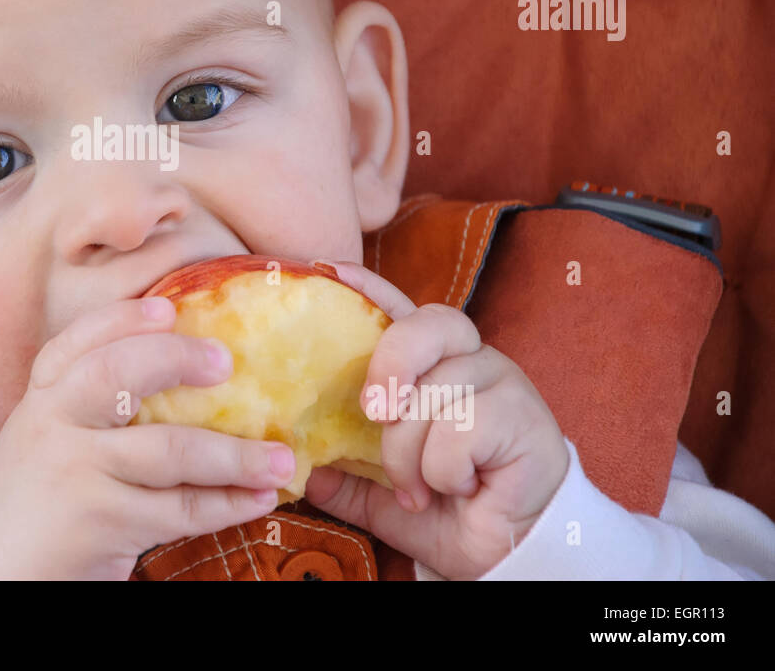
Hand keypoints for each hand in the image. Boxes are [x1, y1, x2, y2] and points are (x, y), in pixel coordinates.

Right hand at [0, 296, 295, 579]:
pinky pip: (181, 509)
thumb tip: (189, 373)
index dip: (123, 320)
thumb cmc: (36, 505)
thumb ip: (90, 409)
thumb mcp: (47, 442)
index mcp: (41, 400)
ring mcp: (75, 473)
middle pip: (116, 375)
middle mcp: (51, 425)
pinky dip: (228, 504)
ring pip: (168, 450)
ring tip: (281, 457)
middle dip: (177, 361)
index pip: (76, 343)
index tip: (169, 310)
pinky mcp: (100, 521)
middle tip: (228, 363)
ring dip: (236, 455)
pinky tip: (259, 498)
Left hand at [302, 259, 569, 579]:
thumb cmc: (450, 513)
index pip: (402, 310)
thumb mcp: (382, 497)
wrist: (509, 555)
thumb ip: (345, 479)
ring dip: (411, 457)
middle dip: (390, 366)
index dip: (369, 286)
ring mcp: (503, 383)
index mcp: (435, 366)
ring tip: (422, 489)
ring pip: (432, 396)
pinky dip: (444, 471)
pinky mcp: (524, 414)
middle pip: (426, 326)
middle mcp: (471, 360)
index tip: (328, 271)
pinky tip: (462, 487)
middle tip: (375, 415)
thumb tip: (300, 469)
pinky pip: (459, 430)